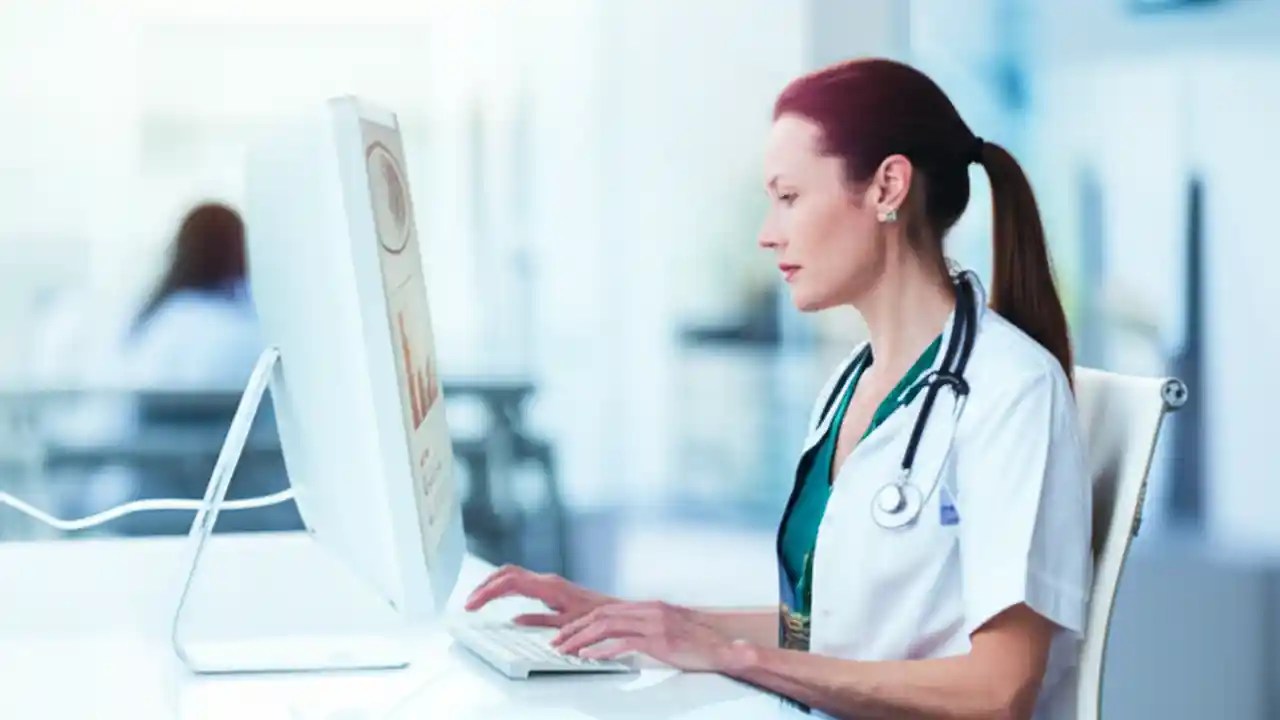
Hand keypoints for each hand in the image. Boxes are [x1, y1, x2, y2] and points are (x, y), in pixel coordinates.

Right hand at [464, 564, 616, 627]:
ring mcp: (546, 581)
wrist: (611, 610)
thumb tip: (515, 620)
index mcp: (547, 586)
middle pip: (506, 573)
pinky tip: (497, 598)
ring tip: (477, 600)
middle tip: (469, 603)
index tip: (473, 604)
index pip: (510, 581)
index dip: (488, 591)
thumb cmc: (594, 617)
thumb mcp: (567, 623)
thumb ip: (541, 621)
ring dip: (492, 585)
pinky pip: (519, 581)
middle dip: (485, 586)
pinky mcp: (547, 585)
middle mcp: (545, 579)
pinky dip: (503, 587)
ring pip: (511, 575)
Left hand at [550, 601, 739, 671]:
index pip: (606, 609)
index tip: (566, 632)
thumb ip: (645, 627)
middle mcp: (649, 610)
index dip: (583, 621)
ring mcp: (654, 624)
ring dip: (581, 638)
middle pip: (601, 614)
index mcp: (649, 606)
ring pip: (606, 626)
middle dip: (575, 628)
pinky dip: (602, 650)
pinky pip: (623, 643)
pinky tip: (589, 657)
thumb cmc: (697, 641)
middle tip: (557, 642)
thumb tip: (623, 633)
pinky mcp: (660, 641)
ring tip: (566, 650)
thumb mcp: (667, 628)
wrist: (723, 646)